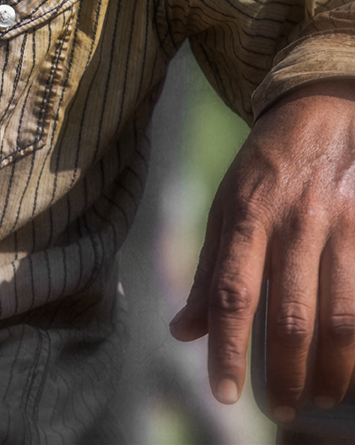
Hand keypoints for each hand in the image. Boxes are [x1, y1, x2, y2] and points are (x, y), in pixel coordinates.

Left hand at [170, 82, 354, 424]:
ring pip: (340, 316)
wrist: (322, 112)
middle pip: (290, 316)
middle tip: (280, 408)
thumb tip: (183, 332)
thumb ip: (210, 270)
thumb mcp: (227, 205)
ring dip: (332, 370)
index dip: (227, 348)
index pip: (234, 293)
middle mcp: (294, 222)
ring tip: (320, 396)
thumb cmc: (268, 167)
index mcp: (249, 215)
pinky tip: (352, 361)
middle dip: (285, 375)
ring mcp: (340, 225)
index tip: (224, 393)